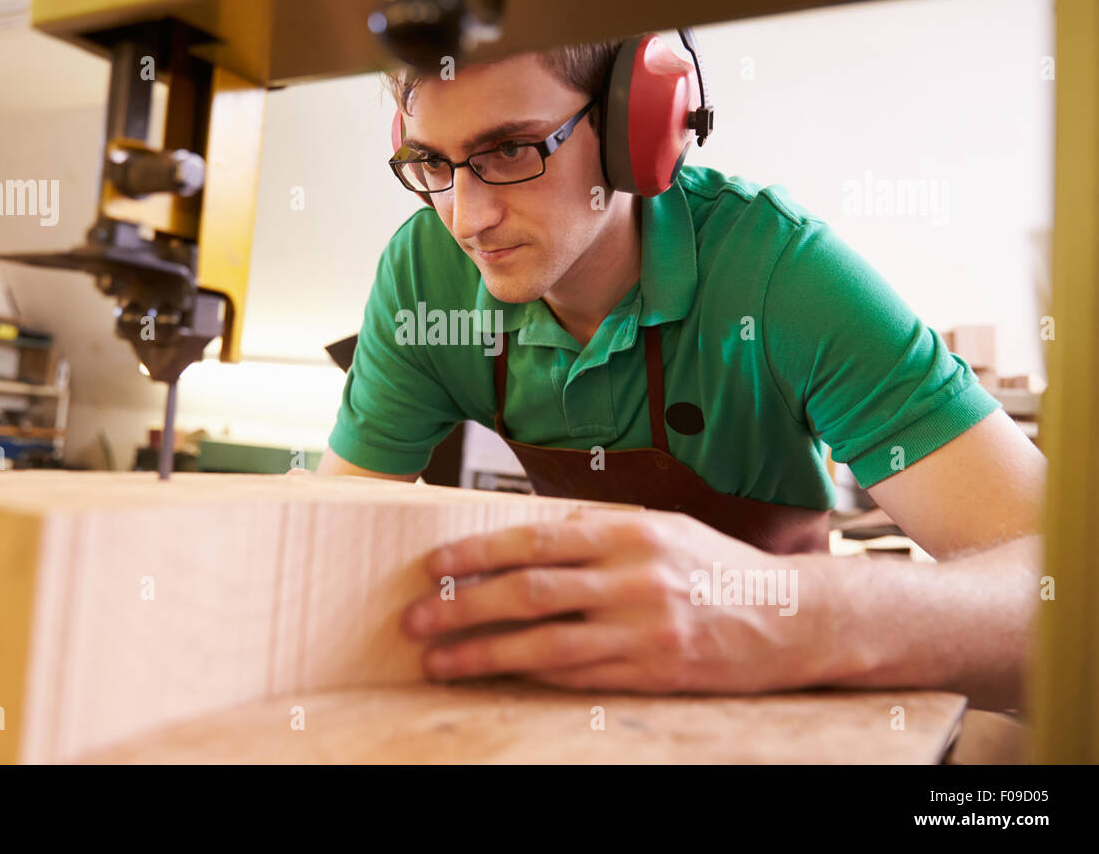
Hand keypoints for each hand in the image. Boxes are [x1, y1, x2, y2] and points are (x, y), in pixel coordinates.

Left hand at [401, 510, 834, 693]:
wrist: (792, 618)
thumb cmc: (718, 568)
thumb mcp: (661, 528)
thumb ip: (598, 529)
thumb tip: (533, 534)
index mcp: (630, 533)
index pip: (534, 540)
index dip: (476, 553)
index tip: (433, 564)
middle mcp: (633, 579)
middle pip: (528, 593)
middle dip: (462, 606)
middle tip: (415, 618)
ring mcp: (644, 630)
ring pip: (544, 645)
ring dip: (482, 653)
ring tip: (437, 661)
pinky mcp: (653, 673)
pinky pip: (577, 678)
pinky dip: (531, 677)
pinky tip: (497, 676)